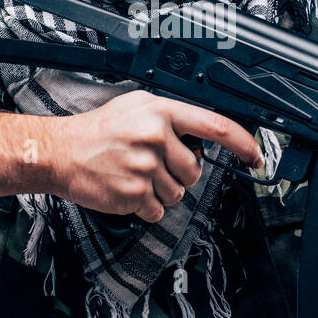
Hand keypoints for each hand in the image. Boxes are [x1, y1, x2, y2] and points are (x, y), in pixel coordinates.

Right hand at [48, 90, 263, 222]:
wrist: (60, 151)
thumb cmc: (98, 130)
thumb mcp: (136, 107)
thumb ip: (171, 118)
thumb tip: (201, 139)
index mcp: (161, 112)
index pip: (216, 126)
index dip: (243, 143)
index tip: (256, 156)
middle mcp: (155, 137)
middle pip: (194, 170)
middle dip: (179, 173)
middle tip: (152, 164)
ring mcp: (145, 167)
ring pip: (177, 193)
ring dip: (161, 191)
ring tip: (135, 174)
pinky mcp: (134, 193)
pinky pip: (157, 210)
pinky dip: (146, 206)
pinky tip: (128, 189)